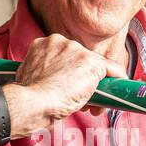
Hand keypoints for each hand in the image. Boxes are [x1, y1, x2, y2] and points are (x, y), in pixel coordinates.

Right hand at [2, 33, 128, 138]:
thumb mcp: (30, 78)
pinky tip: (118, 87)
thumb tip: (53, 86)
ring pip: (95, 66)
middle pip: (80, 60)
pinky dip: (117, 77)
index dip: (69, 74)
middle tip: (81, 100)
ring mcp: (77, 51)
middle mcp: (61, 42)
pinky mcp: (92, 62)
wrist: (31, 103)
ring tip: (91, 103)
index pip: (65, 57)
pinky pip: (112, 69)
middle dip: (83, 80)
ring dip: (95, 84)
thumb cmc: (27, 98)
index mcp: (43, 45)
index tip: (69, 87)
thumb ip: (44, 75)